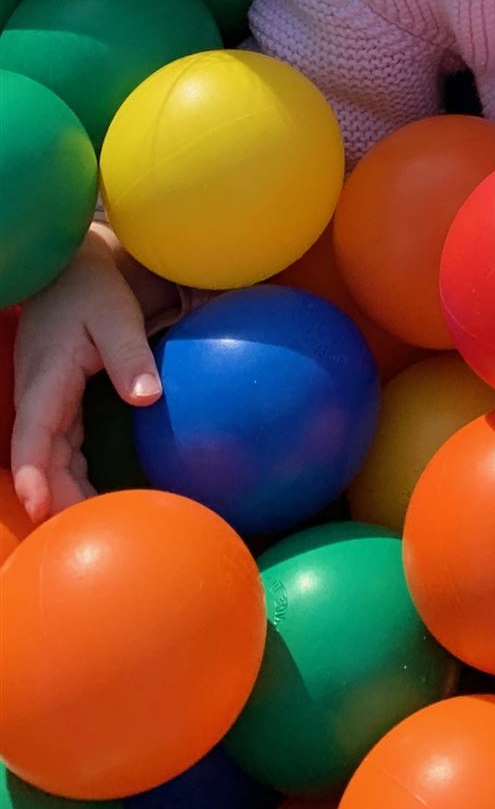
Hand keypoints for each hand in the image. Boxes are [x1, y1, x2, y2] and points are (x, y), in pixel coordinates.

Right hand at [10, 234, 162, 523]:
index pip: (33, 434)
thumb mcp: (115, 315)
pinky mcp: (58, 407)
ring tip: (96, 529)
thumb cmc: (92, 290)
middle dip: (56, 499)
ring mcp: (45, 404)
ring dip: (66, 493)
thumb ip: (129, 356)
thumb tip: (148, 398)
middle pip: (40, 459)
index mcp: (47, 378)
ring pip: (50, 459)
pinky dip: (73, 476)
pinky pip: (61, 450)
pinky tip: (96, 499)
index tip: (38, 506)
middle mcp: (38, 397)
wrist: (72, 271)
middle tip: (84, 536)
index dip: (32, 473)